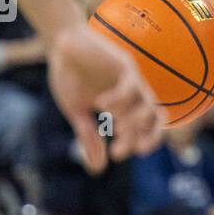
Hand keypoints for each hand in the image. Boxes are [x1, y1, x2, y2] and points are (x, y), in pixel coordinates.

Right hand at [47, 23, 162, 172]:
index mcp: (123, 108)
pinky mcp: (125, 64)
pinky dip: (119, 98)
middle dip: (141, 139)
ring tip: (114, 126)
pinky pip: (131, 85)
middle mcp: (133, 95)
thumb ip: (88, 138)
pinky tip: (101, 104)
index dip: (135, 144)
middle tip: (120, 150)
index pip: (142, 130)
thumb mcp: (76, 112)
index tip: (115, 155)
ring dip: (134, 121)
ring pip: (148, 105)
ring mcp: (131, 80)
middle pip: (152, 121)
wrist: (61, 44)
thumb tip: (98, 169)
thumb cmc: (70, 75)